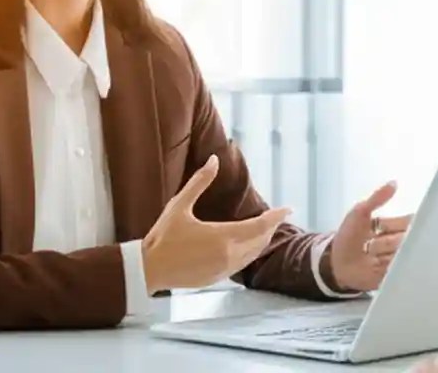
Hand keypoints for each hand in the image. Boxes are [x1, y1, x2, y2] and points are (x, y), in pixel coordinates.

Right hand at [142, 155, 291, 293]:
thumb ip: (200, 181)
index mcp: (222, 236)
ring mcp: (223, 269)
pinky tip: (247, 247)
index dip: (277, 216)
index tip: (289, 208)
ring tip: (266, 229)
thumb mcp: (180, 205)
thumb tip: (214, 159)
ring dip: (261, 241)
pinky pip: (241, 265)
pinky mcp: (217, 279)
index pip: (260, 225)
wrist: (148, 270)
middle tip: (277, 216)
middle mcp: (228, 255)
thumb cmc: (163, 236)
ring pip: (252, 254)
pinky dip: (249, 253)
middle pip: (260, 240)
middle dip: (270, 228)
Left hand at [328, 181, 413, 291]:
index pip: (408, 222)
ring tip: (373, 254)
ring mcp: (395, 260)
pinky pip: (400, 271)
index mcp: (392, 226)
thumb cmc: (347, 236)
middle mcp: (397, 242)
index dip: (408, 224)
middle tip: (379, 242)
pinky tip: (386, 265)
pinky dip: (394, 268)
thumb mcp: (359, 212)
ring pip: (403, 255)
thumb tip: (394, 182)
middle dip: (396, 241)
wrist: (334, 262)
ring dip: (390, 254)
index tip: (413, 224)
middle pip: (407, 239)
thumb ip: (377, 199)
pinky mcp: (392, 275)